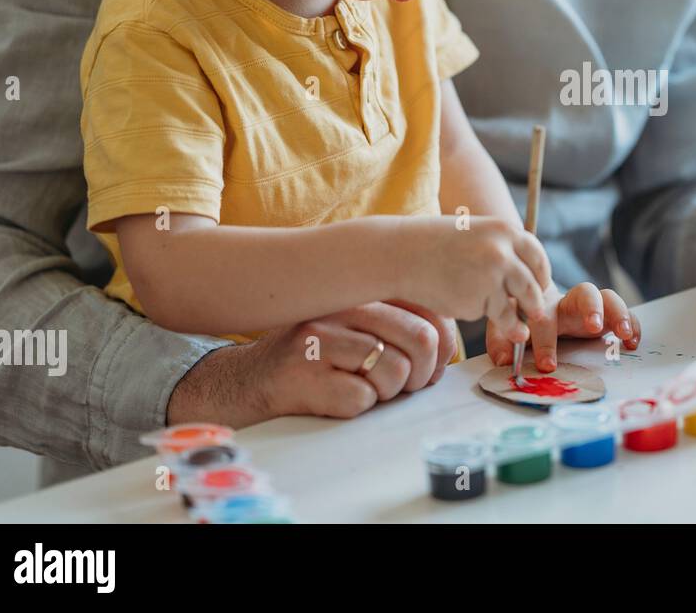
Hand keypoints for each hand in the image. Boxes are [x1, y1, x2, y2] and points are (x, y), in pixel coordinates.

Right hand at [166, 301, 458, 423]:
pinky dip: (357, 406)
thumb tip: (446, 347)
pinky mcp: (305, 375)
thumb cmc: (319, 355)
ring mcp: (321, 338)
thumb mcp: (360, 325)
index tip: (430, 365)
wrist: (249, 380)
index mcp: (364, 289)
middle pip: (421, 339)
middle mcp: (343, 305)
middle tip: (403, 385)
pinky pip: (362, 399)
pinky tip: (335, 395)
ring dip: (387, 393)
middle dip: (422, 374)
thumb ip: (402, 322)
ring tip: (362, 386)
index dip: (443, 347)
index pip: (432, 312)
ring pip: (395, 371)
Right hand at [394, 216, 550, 340]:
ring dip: (513, 321)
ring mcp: (490, 278)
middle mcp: (503, 253)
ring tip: (515, 329)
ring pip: (511, 308)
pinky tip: (459, 300)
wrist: (401, 254)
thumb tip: (532, 285)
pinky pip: (485, 314)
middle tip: (536, 316)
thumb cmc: (437, 245)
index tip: (539, 288)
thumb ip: (505, 253)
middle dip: (534, 305)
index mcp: (506, 231)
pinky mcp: (475, 301)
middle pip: (532, 287)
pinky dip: (478, 313)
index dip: (541, 276)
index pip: (538, 258)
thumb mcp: (477, 235)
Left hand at [485, 282, 640, 370]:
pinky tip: (632, 341)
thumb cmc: (522, 316)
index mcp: (544, 306)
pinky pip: (624, 313)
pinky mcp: (607, 316)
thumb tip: (504, 361)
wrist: (536, 298)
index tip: (547, 364)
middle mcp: (570, 302)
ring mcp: (591, 307)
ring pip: (607, 298)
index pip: (545, 318)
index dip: (545, 341)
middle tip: (594, 326)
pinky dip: (632, 323)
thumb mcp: (505, 326)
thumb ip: (502, 341)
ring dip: (618, 313)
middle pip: (585, 292)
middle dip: (591, 308)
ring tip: (624, 334)